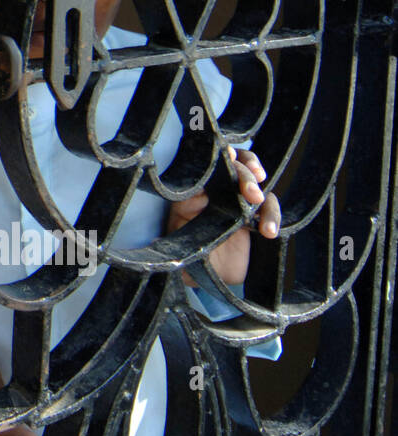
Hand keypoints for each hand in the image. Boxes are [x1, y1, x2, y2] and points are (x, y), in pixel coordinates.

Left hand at [167, 146, 280, 285]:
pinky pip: (269, 209)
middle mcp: (218, 192)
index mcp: (194, 193)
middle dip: (245, 175)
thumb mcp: (181, 247)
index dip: (219, 156)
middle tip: (252, 193)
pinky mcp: (256, 217)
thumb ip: (176, 239)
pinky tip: (269, 231)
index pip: (207, 166)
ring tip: (261, 209)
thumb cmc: (190, 258)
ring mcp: (239, 202)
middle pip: (236, 169)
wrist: (211, 279)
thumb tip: (161, 236)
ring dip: (263, 194)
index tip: (228, 157)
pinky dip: (272, 216)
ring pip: (257, 185)